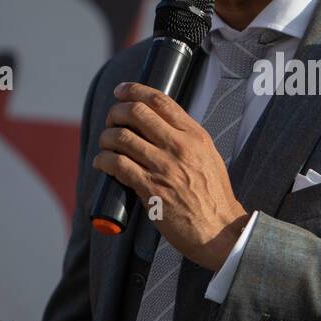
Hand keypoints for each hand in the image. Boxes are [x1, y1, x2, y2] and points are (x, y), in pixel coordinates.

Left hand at [93, 81, 251, 270]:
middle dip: (116, 112)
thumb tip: (158, 126)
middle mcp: (179, 147)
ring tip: (105, 144)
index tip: (122, 91)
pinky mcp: (150, 189)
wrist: (219, 229)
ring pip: (122, 137)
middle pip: (136, 113)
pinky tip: (102, 164)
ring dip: (106, 138)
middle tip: (111, 120)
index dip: (134, 90)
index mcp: (195, 136)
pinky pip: (117, 165)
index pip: (160, 100)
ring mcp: (164, 167)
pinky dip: (103, 160)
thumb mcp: (208, 156)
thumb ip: (186, 139)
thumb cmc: (213, 196)